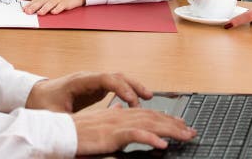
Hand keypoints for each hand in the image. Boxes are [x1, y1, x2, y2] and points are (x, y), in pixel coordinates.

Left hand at [17, 0, 84, 14]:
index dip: (29, 4)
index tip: (23, 9)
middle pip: (41, 2)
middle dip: (34, 7)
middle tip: (28, 11)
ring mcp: (57, 0)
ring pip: (50, 4)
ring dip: (45, 8)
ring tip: (40, 13)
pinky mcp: (65, 3)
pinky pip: (61, 6)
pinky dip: (57, 9)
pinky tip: (54, 12)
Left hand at [25, 71, 153, 111]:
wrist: (35, 94)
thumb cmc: (43, 104)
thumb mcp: (53, 115)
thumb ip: (66, 122)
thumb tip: (75, 132)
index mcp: (79, 82)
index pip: (106, 79)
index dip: (121, 89)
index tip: (132, 102)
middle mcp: (88, 78)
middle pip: (116, 75)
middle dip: (134, 84)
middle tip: (149, 96)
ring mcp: (92, 81)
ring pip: (117, 78)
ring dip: (133, 86)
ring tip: (149, 97)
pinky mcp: (94, 87)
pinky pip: (114, 86)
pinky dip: (126, 91)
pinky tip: (135, 102)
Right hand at [72, 104, 195, 155]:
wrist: (60, 132)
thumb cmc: (76, 130)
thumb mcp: (97, 120)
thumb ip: (110, 114)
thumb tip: (119, 107)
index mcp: (118, 113)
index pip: (147, 113)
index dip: (166, 118)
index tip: (181, 124)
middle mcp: (120, 115)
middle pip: (153, 117)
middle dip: (175, 124)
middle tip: (191, 131)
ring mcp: (116, 124)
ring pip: (149, 123)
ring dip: (170, 130)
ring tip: (186, 136)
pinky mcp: (111, 135)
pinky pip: (134, 135)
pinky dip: (150, 138)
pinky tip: (162, 144)